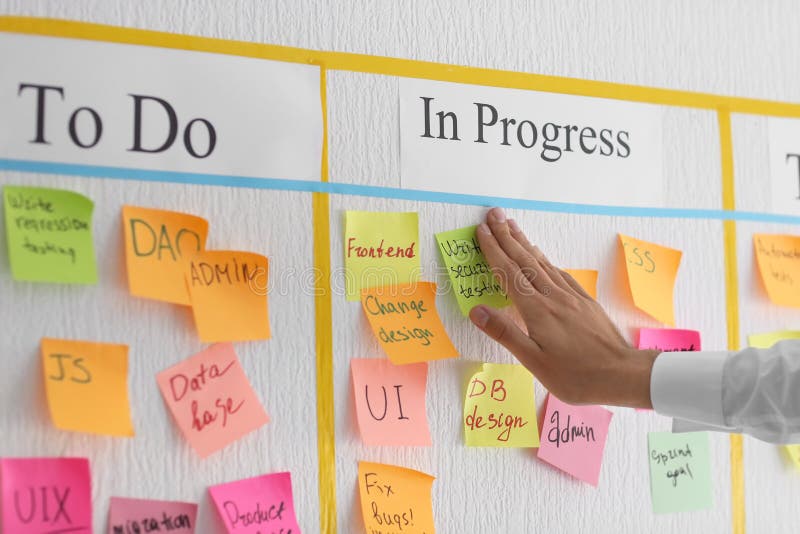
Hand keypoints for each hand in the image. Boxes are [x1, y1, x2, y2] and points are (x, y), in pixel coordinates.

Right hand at [468, 207, 657, 408]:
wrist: (623, 374)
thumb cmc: (576, 375)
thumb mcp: (534, 361)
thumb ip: (505, 333)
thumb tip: (476, 310)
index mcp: (537, 310)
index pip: (509, 273)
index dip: (493, 250)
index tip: (481, 231)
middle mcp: (553, 297)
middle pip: (525, 260)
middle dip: (506, 236)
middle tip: (494, 214)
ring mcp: (571, 297)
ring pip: (542, 263)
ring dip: (525, 243)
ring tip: (513, 227)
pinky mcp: (584, 301)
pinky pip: (559, 273)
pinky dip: (545, 260)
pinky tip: (542, 257)